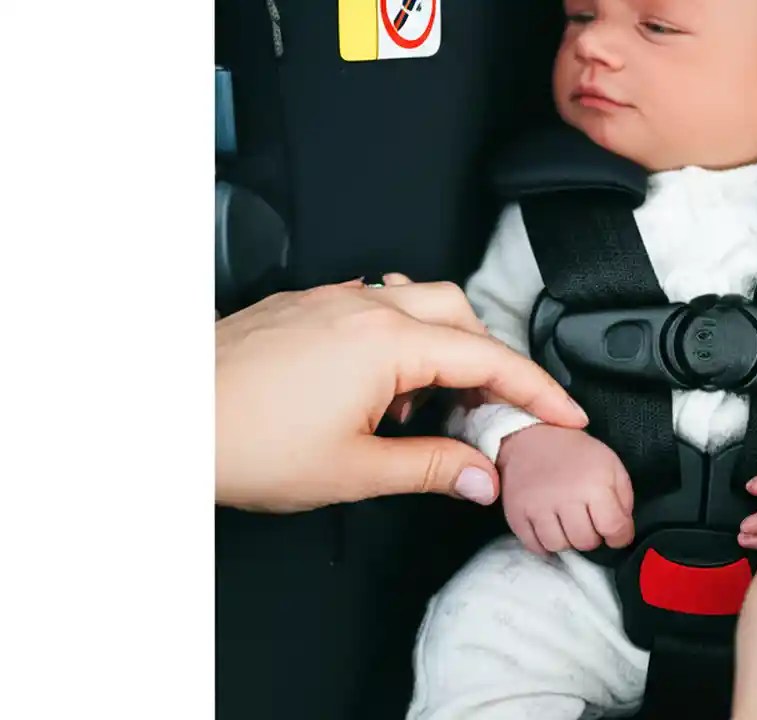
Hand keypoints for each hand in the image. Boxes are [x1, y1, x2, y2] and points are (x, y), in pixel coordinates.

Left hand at [216, 279, 587, 512]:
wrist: (162, 420)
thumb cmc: (243, 443)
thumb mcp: (353, 471)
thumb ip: (431, 467)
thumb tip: (481, 477)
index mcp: (387, 343)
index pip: (488, 359)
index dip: (535, 390)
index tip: (565, 412)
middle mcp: (363, 306)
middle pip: (460, 315)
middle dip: (489, 360)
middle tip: (492, 413)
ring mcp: (328, 299)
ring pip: (415, 303)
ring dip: (438, 348)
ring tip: (419, 409)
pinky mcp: (299, 305)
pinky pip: (370, 304)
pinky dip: (394, 339)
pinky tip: (372, 386)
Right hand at [497, 424, 634, 554]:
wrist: (532, 436)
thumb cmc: (577, 454)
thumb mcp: (612, 466)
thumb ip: (624, 500)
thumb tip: (621, 532)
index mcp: (594, 484)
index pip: (614, 529)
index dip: (619, 537)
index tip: (615, 533)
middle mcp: (565, 497)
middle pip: (585, 542)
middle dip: (591, 537)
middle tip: (588, 522)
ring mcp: (538, 506)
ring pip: (558, 546)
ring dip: (566, 540)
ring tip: (567, 524)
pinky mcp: (516, 513)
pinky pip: (534, 546)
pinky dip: (544, 543)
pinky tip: (550, 528)